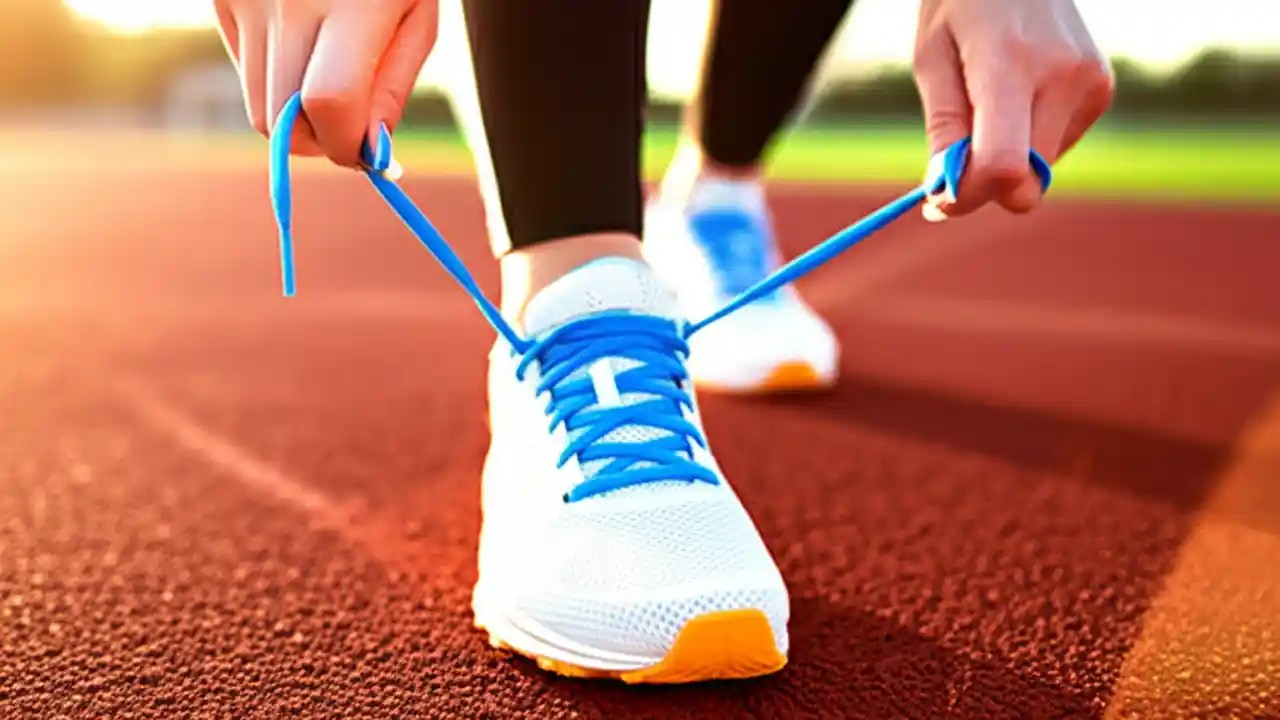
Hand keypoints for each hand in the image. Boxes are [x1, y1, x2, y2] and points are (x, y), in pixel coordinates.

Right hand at [214, 0, 437, 166]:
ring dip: (296, 118)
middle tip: (349, 129)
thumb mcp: (417, 14)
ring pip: (257, 108)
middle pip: (281, 120)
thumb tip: (369, 151)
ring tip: (330, 81)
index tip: (367, 153)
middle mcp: (289, 2)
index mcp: (353, 4)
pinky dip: (275, 78)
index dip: (347, 144)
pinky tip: (303, 42)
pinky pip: (245, 70)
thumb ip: (394, 86)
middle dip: (318, 143)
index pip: (331, 102)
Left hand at [913, 0, 1112, 218]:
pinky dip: (1028, 140)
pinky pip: (1056, 147)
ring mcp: (1091, 84)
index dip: (968, 195)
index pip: (1002, 163)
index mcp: (1010, 62)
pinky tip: (1018, 94)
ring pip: (1040, 170)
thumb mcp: (932, 58)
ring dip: (1006, 160)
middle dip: (983, 185)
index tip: (937, 200)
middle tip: (950, 163)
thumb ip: (942, 129)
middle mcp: (1062, 75)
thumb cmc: (962, 4)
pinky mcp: (1102, 91)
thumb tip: (945, 194)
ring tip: (988, 101)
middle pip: (1025, 179)